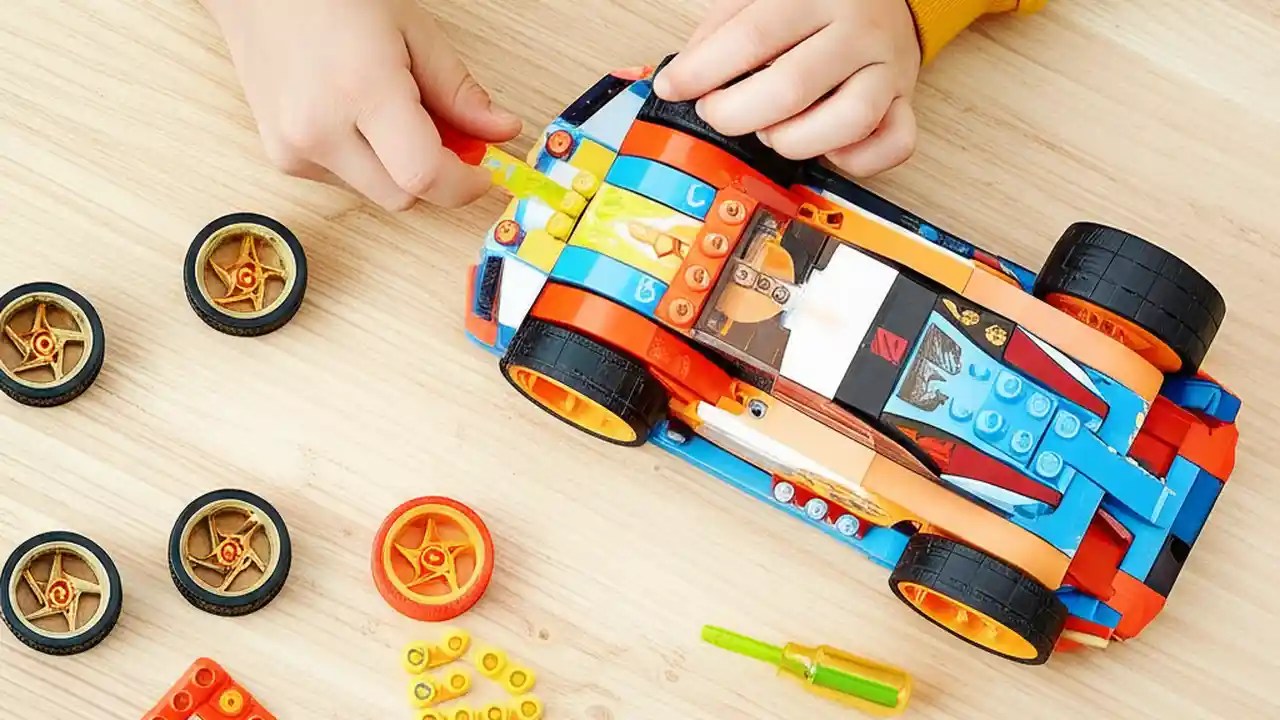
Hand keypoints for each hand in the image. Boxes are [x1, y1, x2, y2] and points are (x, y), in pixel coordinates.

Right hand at [202, 0, 521, 210]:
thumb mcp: (413, 31)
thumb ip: (459, 91)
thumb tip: (501, 132)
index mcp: (359, 90)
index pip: (423, 176)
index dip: (464, 185)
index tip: (483, 173)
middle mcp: (320, 129)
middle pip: (404, 197)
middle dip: (434, 175)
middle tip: (448, 135)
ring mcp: (295, 149)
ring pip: (377, 194)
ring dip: (398, 168)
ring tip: (390, 111)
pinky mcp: (284, 159)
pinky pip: (348, 183)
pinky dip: (368, 163)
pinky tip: (357, 118)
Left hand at [654, 0, 921, 177]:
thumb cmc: (812, 2)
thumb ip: (720, 32)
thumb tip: (682, 80)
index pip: (752, 37)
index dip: (703, 71)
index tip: (673, 88)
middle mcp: (858, 30)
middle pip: (792, 87)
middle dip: (738, 114)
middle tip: (717, 114)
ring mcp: (888, 68)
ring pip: (849, 120)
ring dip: (795, 141)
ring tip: (771, 133)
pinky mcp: (906, 101)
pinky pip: (894, 144)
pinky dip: (854, 159)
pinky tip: (825, 146)